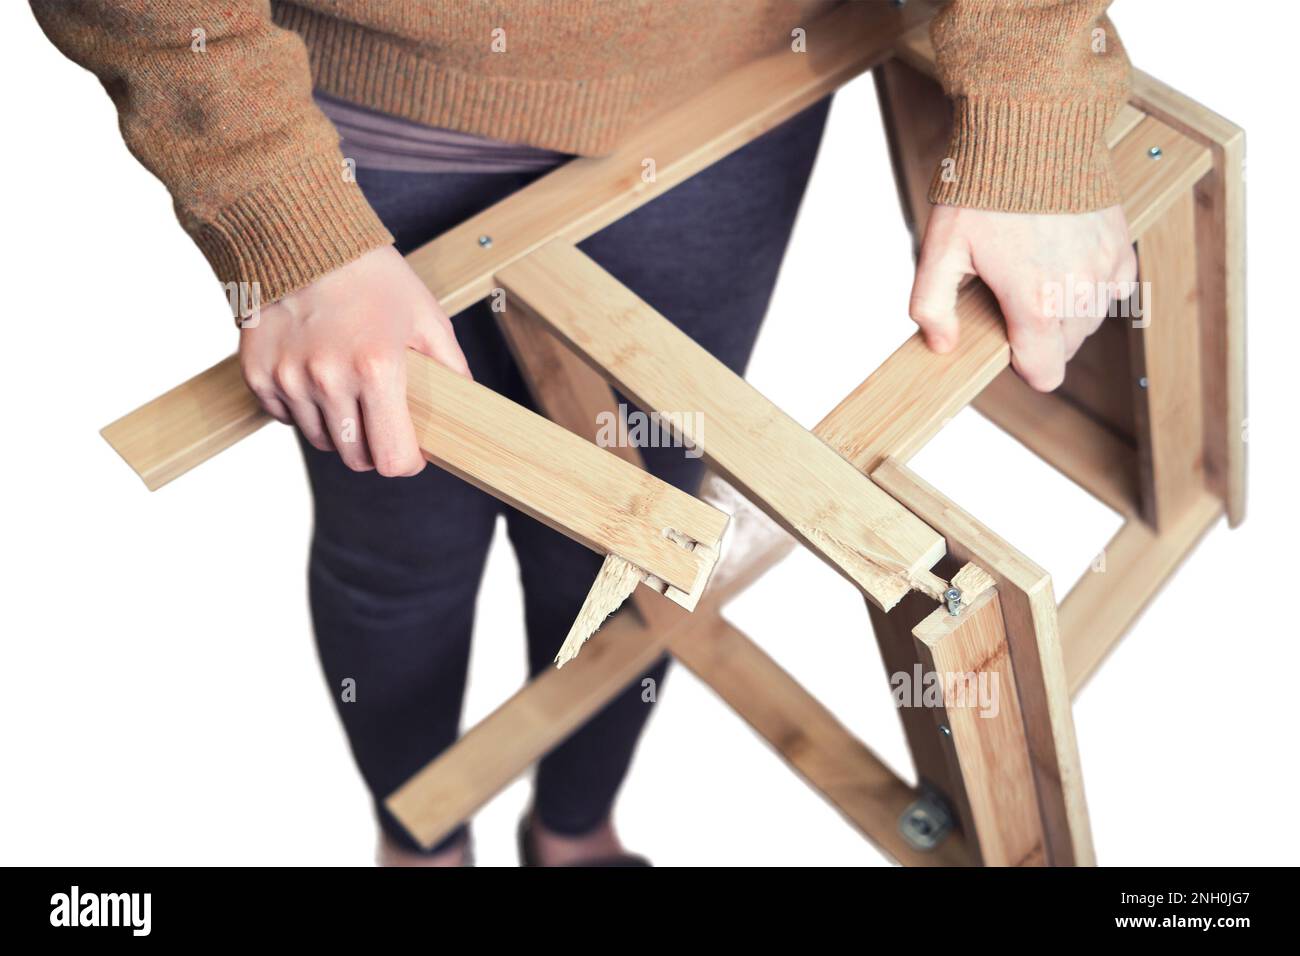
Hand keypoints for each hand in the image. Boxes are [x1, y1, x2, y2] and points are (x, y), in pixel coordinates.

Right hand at [238, 245, 470, 475]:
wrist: (298, 236)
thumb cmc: (371, 276)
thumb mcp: (426, 317)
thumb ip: (450, 369)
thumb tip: (466, 412)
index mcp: (377, 368)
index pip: (394, 459)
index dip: (408, 461)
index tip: (412, 450)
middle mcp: (328, 379)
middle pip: (355, 459)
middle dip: (374, 448)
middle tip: (381, 419)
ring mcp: (288, 379)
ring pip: (321, 440)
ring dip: (339, 426)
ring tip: (348, 386)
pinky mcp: (258, 375)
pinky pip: (287, 417)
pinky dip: (304, 408)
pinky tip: (315, 372)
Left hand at [909, 204, 1137, 391]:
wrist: (1034, 129)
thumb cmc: (985, 188)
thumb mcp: (940, 249)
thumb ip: (932, 307)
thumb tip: (943, 345)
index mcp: (1034, 303)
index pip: (1045, 374)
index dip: (1022, 366)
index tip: (1007, 341)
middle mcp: (1078, 292)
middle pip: (1066, 349)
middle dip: (1039, 337)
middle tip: (1011, 295)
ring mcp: (1105, 269)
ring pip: (1090, 322)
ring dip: (1066, 313)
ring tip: (1036, 274)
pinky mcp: (1121, 246)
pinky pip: (1115, 290)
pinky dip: (1093, 287)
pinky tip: (1065, 263)